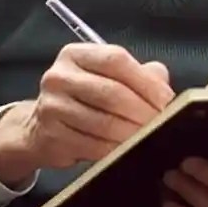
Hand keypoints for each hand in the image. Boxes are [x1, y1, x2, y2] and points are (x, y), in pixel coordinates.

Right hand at [0, 44, 174, 185]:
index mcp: (76, 54)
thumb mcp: (107, 78)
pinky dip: (116, 150)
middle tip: (163, 124)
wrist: (40, 129)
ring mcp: (52, 106)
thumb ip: (138, 74)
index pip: (116, 60)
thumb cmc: (83, 100)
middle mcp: (59, 76)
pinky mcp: (51, 135)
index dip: (146, 81)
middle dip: (144, 112)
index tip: (166, 100)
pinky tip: (128, 152)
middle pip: (112, 93)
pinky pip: (92, 145)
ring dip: (133, 134)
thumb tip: (164, 83)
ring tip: (150, 139)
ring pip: (104, 122)